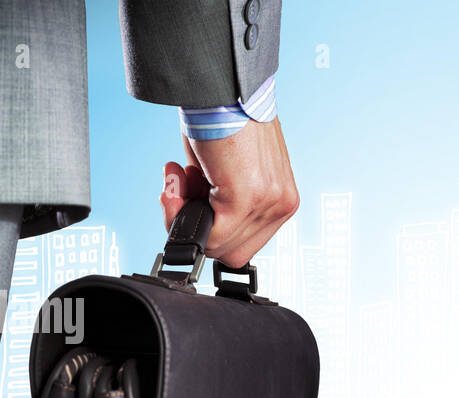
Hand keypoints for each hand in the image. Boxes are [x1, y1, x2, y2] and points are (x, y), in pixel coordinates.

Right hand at [160, 117, 298, 267]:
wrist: (218, 84)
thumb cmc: (222, 118)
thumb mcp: (226, 172)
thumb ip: (218, 201)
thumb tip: (195, 220)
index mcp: (282, 198)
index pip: (245, 242)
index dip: (210, 226)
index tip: (190, 194)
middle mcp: (282, 203)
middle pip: (232, 251)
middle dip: (196, 223)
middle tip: (181, 187)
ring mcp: (269, 202)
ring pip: (218, 246)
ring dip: (184, 212)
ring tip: (180, 174)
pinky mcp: (247, 198)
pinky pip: (210, 236)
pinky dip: (180, 213)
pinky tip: (176, 176)